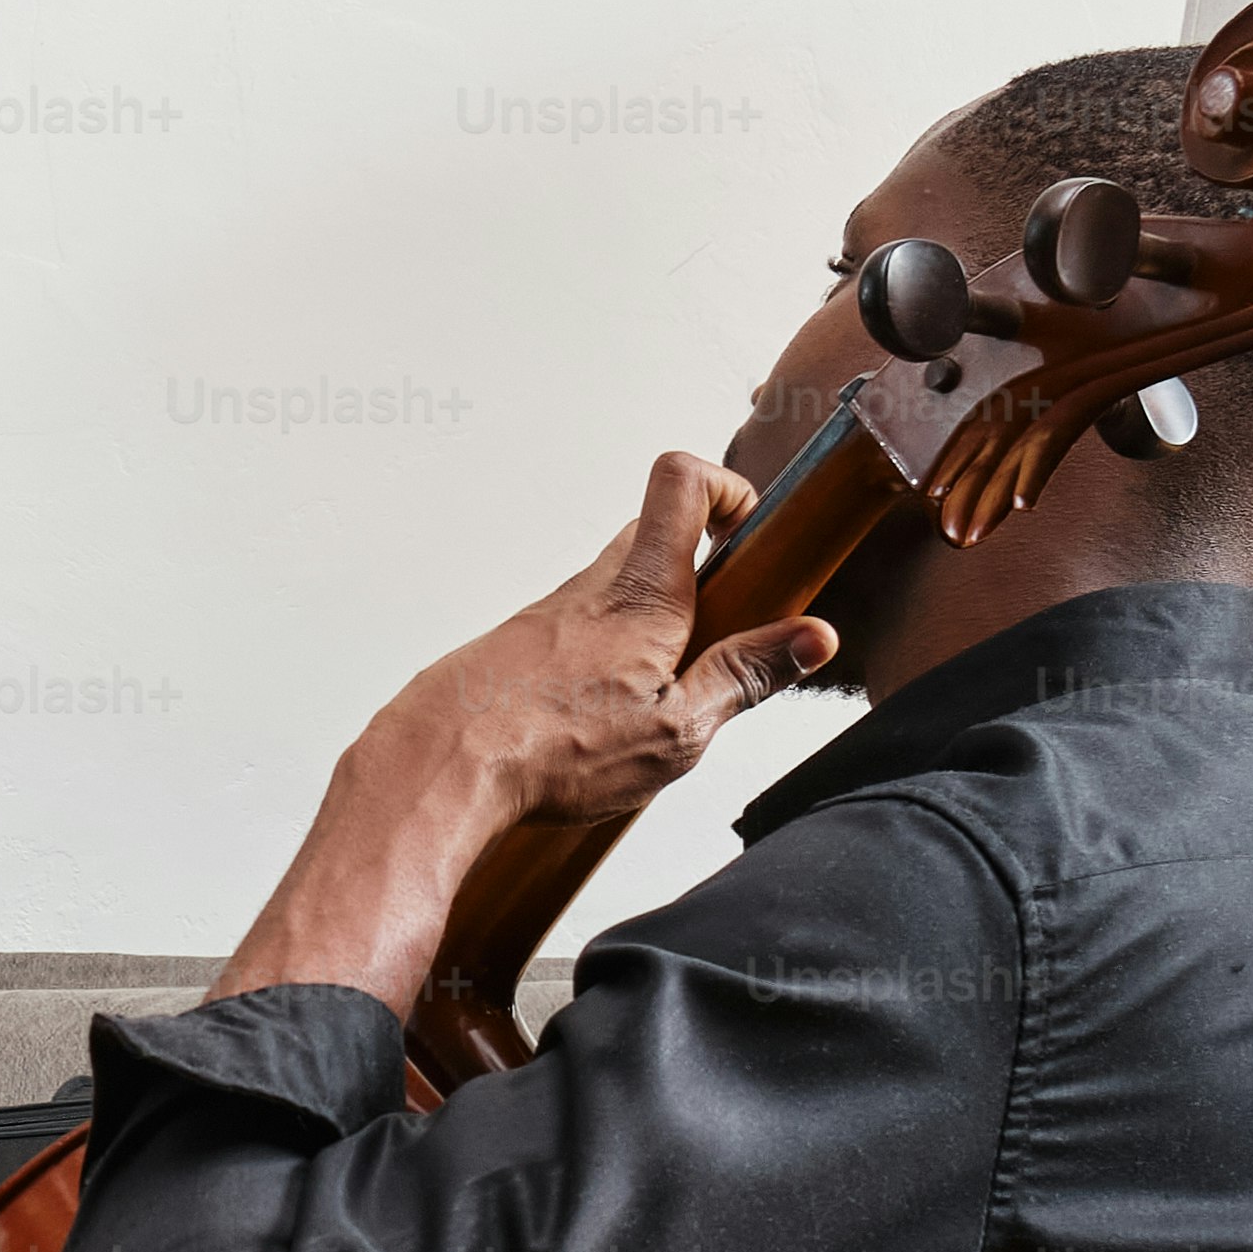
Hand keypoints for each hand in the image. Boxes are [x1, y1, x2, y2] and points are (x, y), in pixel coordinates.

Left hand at [216, 452, 835, 1015]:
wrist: (437, 768)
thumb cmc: (551, 751)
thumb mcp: (675, 730)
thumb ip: (744, 677)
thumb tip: (815, 636)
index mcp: (643, 594)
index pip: (682, 483)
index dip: (726, 487)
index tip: (751, 529)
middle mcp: (590, 590)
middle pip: (650, 539)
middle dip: (696, 572)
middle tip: (715, 636)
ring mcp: (544, 617)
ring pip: (609, 593)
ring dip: (643, 629)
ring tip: (650, 702)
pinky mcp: (509, 651)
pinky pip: (567, 637)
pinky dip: (593, 664)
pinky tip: (589, 725)